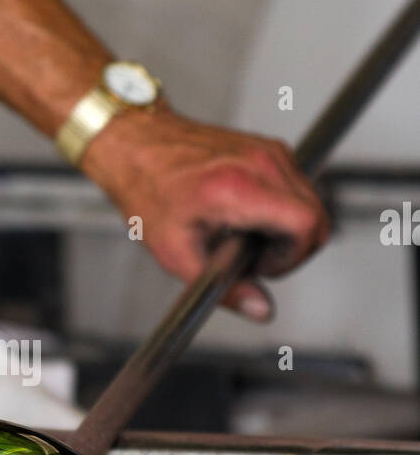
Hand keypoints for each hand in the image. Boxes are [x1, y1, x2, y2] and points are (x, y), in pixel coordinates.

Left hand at [81, 102, 329, 319]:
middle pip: (318, 216)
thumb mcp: (177, 253)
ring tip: (244, 236)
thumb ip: (223, 287)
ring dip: (287, 230)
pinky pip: (297, 189)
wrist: (137, 145)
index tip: (263, 266)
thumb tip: (260, 309)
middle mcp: (262, 162)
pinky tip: (245, 217)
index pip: (308, 223)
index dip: (294, 256)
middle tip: (252, 258)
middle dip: (293, 249)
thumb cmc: (148, 190)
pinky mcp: (269, 148)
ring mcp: (269, 151)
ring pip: (311, 203)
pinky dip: (281, 210)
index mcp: (240, 187)